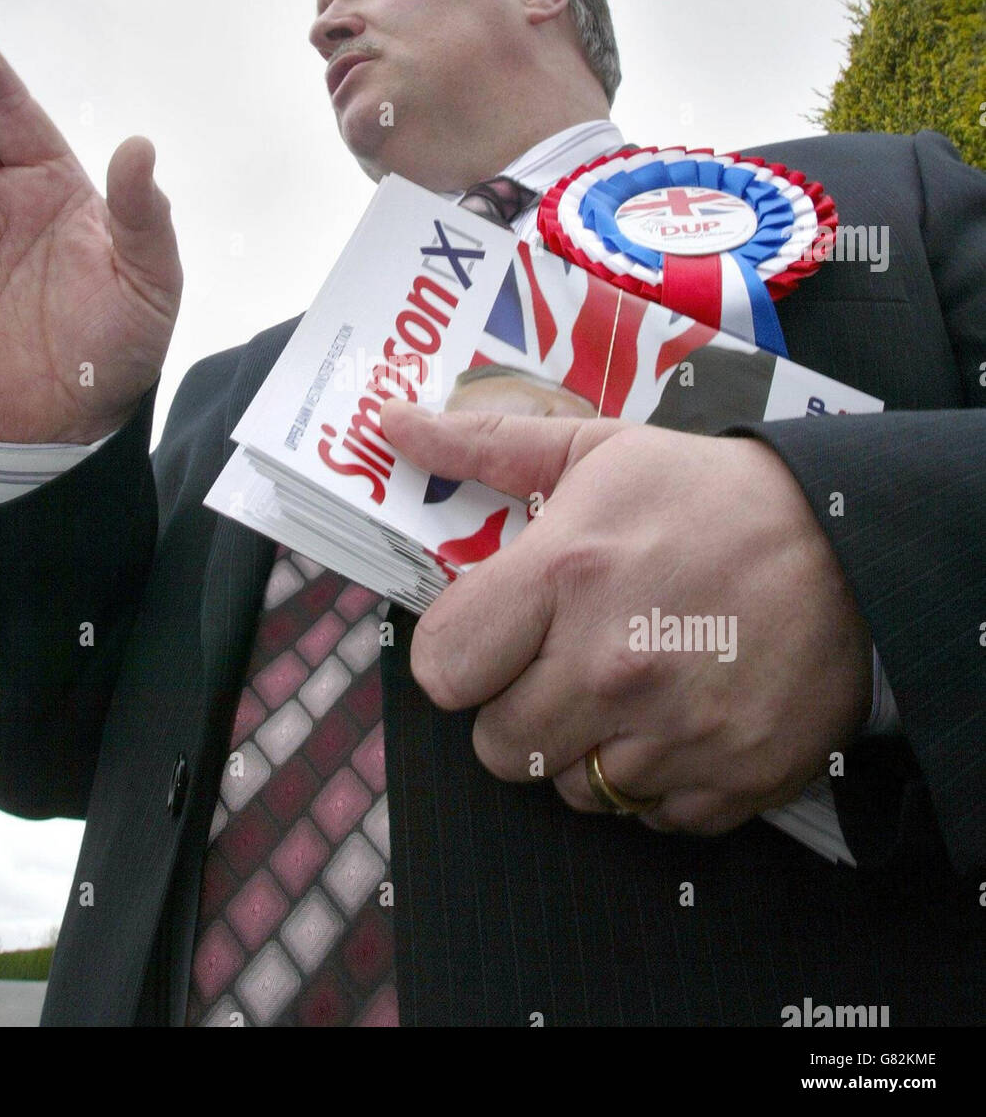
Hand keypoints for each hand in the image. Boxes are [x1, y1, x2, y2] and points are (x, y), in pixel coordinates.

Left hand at [379, 400, 873, 834]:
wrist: (851, 543)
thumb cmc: (710, 495)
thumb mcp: (596, 450)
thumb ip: (484, 446)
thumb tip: (389, 424)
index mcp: (567, 576)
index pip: (443, 668)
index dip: (458, 653)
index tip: (490, 636)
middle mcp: (613, 665)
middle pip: (498, 745)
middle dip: (516, 706)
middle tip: (564, 661)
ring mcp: (676, 734)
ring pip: (571, 788)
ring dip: (587, 747)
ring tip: (630, 684)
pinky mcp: (732, 781)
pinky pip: (650, 817)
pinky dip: (657, 780)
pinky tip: (681, 718)